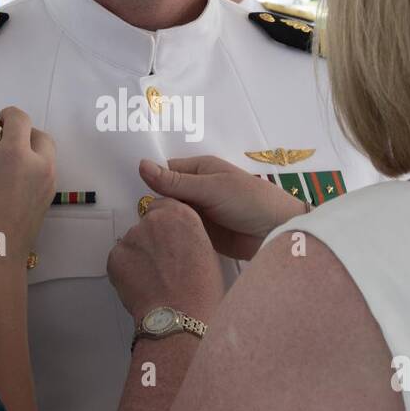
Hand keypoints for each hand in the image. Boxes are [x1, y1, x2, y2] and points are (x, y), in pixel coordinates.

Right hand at [0, 106, 55, 267]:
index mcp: (17, 153)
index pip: (20, 119)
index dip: (8, 114)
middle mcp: (40, 164)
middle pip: (40, 135)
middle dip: (24, 131)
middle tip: (4, 139)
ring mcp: (48, 182)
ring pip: (46, 154)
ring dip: (31, 149)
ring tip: (8, 160)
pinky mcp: (49, 198)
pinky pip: (46, 171)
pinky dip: (34, 166)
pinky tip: (13, 179)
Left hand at [106, 197, 225, 326]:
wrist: (180, 315)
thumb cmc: (199, 291)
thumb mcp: (205, 250)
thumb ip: (186, 235)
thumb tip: (176, 241)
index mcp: (180, 214)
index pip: (163, 206)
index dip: (165, 226)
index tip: (167, 238)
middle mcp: (153, 220)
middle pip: (146, 225)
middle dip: (151, 242)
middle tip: (163, 266)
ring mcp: (131, 237)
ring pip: (132, 243)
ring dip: (139, 257)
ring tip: (154, 280)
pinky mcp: (115, 255)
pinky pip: (119, 260)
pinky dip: (126, 271)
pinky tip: (142, 285)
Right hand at [138, 155, 309, 260]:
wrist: (276, 232)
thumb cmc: (249, 201)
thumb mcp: (210, 188)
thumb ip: (175, 182)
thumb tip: (141, 165)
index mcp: (198, 170)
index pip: (164, 172)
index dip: (149, 183)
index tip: (133, 198)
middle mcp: (195, 190)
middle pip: (164, 196)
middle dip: (153, 207)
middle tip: (137, 223)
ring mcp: (198, 213)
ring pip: (170, 216)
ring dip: (161, 224)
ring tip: (143, 236)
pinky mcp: (201, 234)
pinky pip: (180, 233)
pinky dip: (171, 238)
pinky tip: (156, 245)